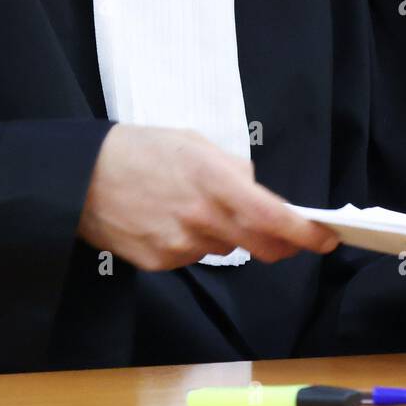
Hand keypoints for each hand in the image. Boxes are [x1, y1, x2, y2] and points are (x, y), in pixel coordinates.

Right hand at [78, 124, 339, 270]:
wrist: (80, 176)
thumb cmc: (138, 150)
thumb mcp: (193, 143)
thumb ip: (232, 169)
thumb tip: (256, 191)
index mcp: (215, 181)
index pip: (273, 217)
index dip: (305, 232)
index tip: (325, 237)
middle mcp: (202, 217)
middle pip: (260, 245)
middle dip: (279, 242)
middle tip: (284, 234)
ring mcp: (180, 245)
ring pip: (223, 248)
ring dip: (224, 234)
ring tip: (191, 205)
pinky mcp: (159, 263)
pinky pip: (192, 257)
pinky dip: (192, 242)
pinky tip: (167, 220)